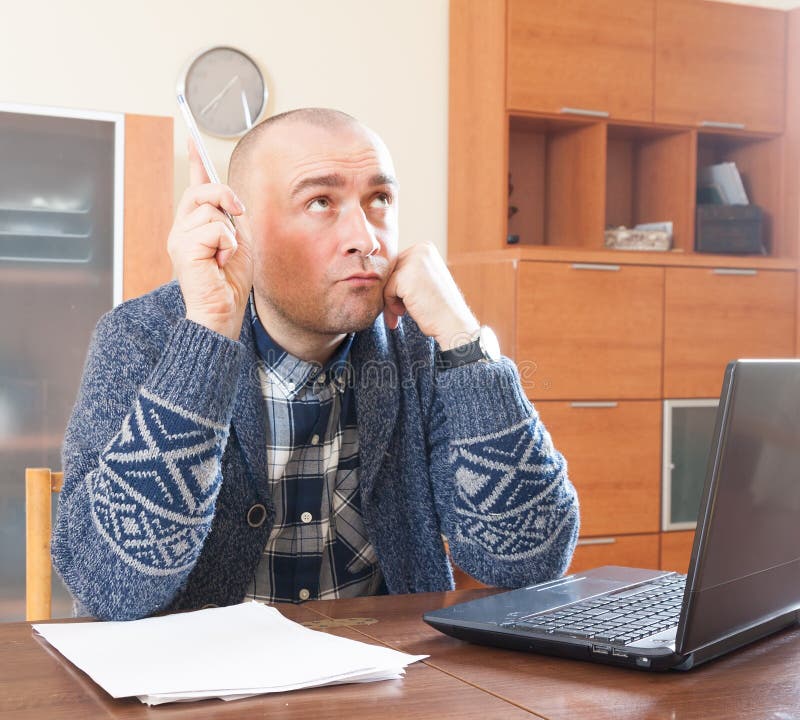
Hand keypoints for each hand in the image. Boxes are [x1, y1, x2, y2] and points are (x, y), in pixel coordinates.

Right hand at [168, 141, 253, 339]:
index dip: (195, 160)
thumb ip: (232, 217)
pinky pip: (216, 228)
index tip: (192, 137)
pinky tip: (221, 262)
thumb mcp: (239, 240)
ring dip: (230, 233)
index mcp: (195, 224)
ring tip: (225, 256)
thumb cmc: (231, 280)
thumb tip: (230, 198)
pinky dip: (228, 245)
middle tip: (237, 215)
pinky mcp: (182, 248)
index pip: (193, 185)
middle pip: (204, 190)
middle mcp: (182, 227)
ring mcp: (179, 237)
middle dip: (226, 197)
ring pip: (212, 210)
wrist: (225, 310)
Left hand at [382, 243, 478, 348]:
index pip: (398, 264)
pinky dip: (391, 305)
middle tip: (400, 311)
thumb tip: (379, 274)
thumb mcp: (425, 280)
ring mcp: (413, 261)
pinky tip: (404, 312)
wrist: (453, 323)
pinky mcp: (405, 276)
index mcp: (426, 248)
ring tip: (402, 313)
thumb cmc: (439, 307)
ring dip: (390, 300)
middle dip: (392, 293)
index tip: (404, 302)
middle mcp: (420, 250)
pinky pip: (386, 290)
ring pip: (387, 281)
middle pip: (390, 271)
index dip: (397, 285)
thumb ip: (408, 272)